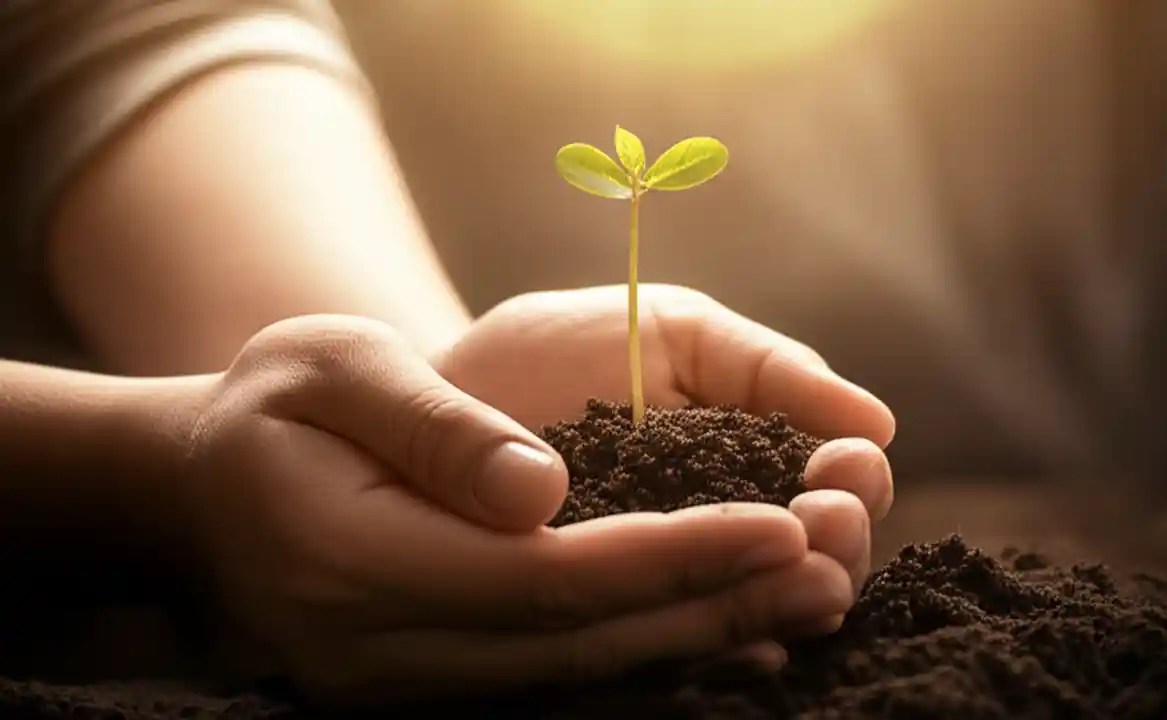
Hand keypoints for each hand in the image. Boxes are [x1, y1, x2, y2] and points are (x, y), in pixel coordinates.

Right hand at [178, 315, 853, 704]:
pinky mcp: (424, 688)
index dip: (668, 555)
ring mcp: (400, 688)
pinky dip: (649, 659)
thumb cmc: (273, 408)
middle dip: (711, 607)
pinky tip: (727, 635)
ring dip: (699, 640)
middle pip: (577, 646)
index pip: (542, 577)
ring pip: (578, 679)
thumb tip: (543, 488)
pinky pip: (555, 685)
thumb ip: (436, 428)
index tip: (777, 522)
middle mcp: (381, 654)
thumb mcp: (332, 370)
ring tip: (807, 600)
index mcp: (358, 565)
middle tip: (829, 568)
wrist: (202, 489)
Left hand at [436, 285, 896, 636]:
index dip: (854, 478)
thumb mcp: (669, 334)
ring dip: (794, 596)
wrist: (427, 410)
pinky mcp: (610, 630)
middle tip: (825, 527)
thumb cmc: (551, 357)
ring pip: (758, 606)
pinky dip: (720, 647)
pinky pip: (673, 650)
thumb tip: (877, 421)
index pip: (834, 479)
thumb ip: (766, 368)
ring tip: (807, 584)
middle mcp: (722, 529)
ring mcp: (669, 586)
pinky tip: (748, 648)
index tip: (845, 466)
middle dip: (837, 541)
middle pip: (813, 553)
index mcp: (750, 453)